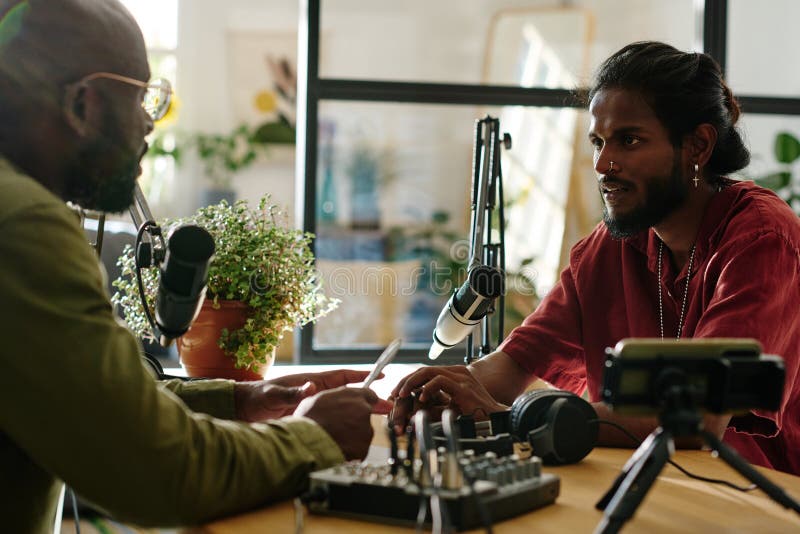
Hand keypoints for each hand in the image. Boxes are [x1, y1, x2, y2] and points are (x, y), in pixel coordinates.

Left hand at [234, 369, 383, 421]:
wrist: (244, 410)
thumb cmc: (258, 398)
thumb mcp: (274, 395)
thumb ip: (291, 393)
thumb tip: (309, 387)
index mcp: (312, 382)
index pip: (341, 376)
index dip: (361, 375)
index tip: (380, 375)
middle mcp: (316, 392)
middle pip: (347, 393)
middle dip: (367, 397)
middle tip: (386, 405)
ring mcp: (314, 405)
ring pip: (342, 407)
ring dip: (358, 411)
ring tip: (377, 419)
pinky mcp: (309, 417)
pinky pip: (332, 419)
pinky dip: (344, 423)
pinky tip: (353, 432)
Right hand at [294, 387, 378, 459]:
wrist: (304, 443)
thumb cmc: (306, 420)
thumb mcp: (317, 399)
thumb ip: (334, 398)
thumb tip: (336, 400)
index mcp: (352, 395)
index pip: (370, 395)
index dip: (365, 401)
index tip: (363, 406)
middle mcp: (363, 410)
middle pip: (366, 414)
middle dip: (356, 419)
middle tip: (341, 426)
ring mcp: (365, 430)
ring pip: (363, 432)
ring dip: (354, 435)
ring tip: (336, 439)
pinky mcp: (364, 448)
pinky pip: (360, 448)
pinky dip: (352, 449)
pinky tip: (338, 448)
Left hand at [389, 365, 507, 434]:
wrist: (498, 421)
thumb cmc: (476, 416)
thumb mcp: (449, 411)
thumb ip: (432, 409)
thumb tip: (411, 415)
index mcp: (454, 375)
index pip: (426, 372)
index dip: (409, 381)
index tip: (397, 394)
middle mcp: (457, 372)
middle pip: (424, 370)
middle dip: (406, 381)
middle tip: (394, 394)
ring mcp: (461, 377)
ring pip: (429, 372)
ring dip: (412, 383)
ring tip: (402, 395)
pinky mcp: (464, 387)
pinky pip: (440, 381)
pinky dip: (427, 389)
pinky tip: (421, 399)